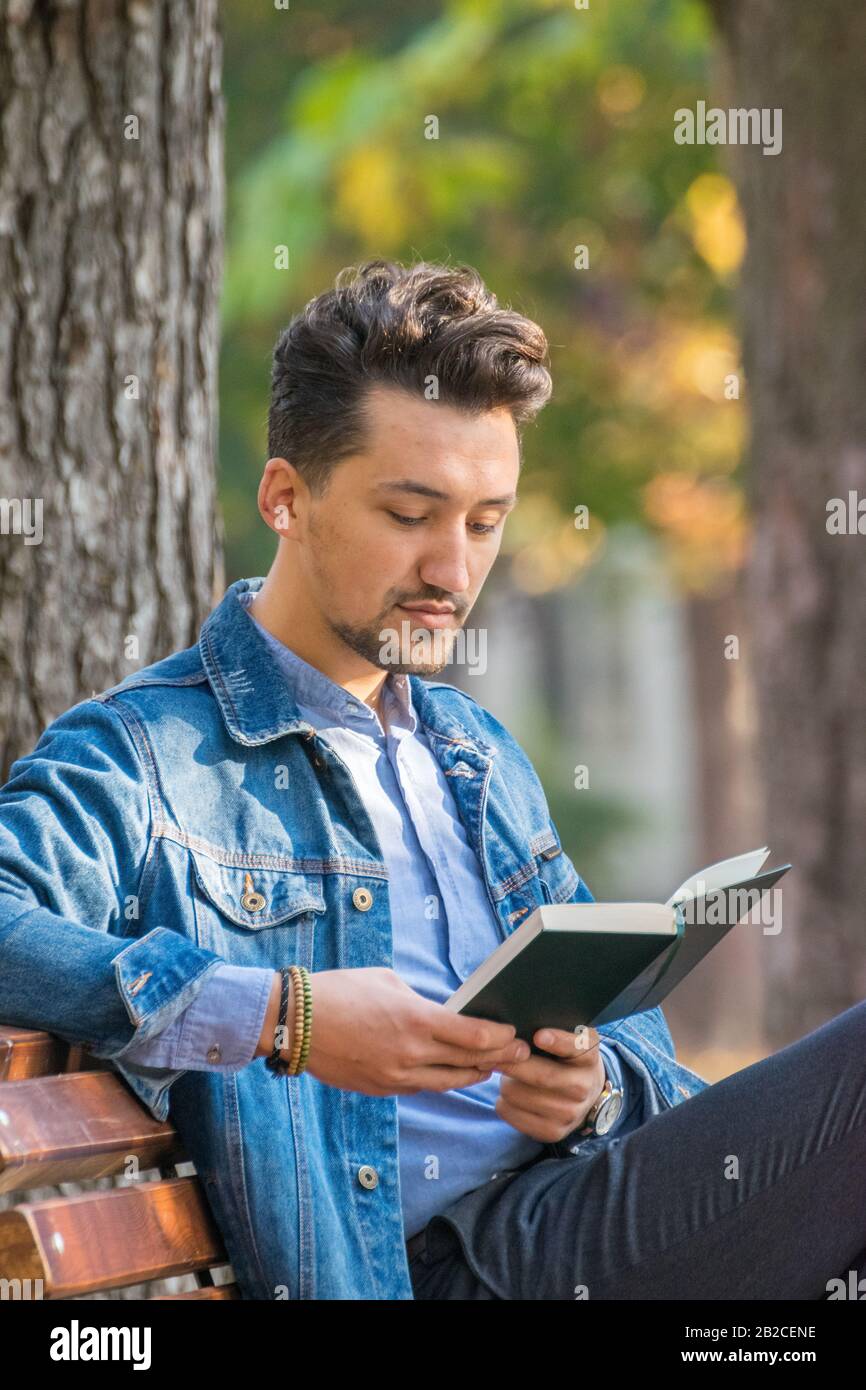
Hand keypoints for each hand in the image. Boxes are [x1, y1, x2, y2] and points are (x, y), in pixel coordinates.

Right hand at [258, 967, 531, 1096]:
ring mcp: (396, 1076)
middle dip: (498, 1059)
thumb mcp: (389, 982)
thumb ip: (423, 1002)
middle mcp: (412, 1054)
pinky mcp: (381, 1089)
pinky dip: (439, 1080)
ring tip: (490, 1068)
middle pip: (468, 1063)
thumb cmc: (342, 990)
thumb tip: (445, 1014)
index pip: (474, 1036)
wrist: (296, 1021)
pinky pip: (420, 1087)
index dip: (501, 1038)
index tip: (515, 1034)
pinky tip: (449, 1073)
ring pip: (448, 1083)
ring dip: (472, 1075)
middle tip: (519, 1055)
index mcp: (417, 1020)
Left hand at [493, 1024, 606, 1142]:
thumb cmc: (564, 1059)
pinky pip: (512, 1114)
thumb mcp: (568, 1040)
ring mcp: (570, 1113)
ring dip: (505, 1082)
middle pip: (542, 1076)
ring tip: (505, 1075)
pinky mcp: (554, 1132)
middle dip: (512, 1064)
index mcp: (588, 1057)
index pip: (578, 1048)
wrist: (585, 1096)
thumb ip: (549, 1030)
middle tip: (492, 1055)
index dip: (558, 1042)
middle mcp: (584, 1087)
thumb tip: (513, 1030)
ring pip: (520, 1095)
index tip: (539, 1036)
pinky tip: (509, 1094)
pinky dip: (502, 1102)